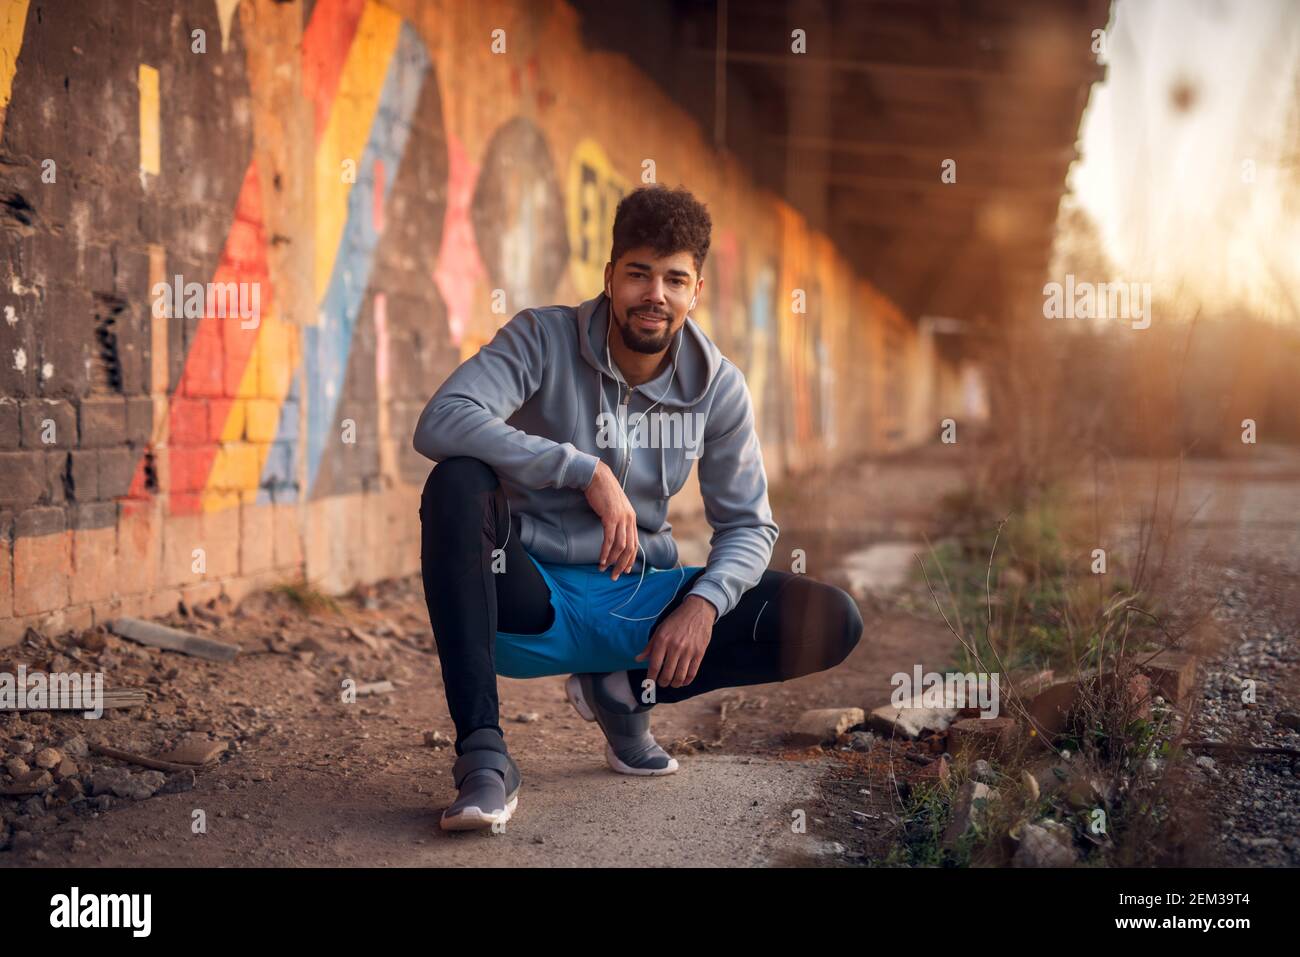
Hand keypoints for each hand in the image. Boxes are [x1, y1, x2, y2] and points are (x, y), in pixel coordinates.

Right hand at [583, 460, 637, 579]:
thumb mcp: (615, 507)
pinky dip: (606, 551)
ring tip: (604, 569)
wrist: (597, 476)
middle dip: (623, 564)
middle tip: (616, 576)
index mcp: (632, 518)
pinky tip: (601, 560)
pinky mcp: (610, 517)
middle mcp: (629, 519)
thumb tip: (615, 532)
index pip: (635, 543)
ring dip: (612, 560)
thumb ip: (617, 519)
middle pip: (630, 548)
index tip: (625, 570)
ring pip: (620, 546)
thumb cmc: (603, 492)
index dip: (631, 559)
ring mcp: (621, 518)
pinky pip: (610, 539)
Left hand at [635, 595, 716, 687]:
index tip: (649, 682)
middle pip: (667, 674)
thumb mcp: (660, 629)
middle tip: (661, 683)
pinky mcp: (699, 653)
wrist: (698, 610)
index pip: (655, 665)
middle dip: (662, 682)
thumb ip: (649, 646)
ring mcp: (688, 651)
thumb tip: (638, 659)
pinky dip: (687, 680)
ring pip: (680, 676)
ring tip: (672, 684)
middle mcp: (675, 647)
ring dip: (674, 684)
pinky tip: (683, 681)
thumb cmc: (677, 620)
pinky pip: (692, 672)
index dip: (651, 677)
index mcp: (662, 640)